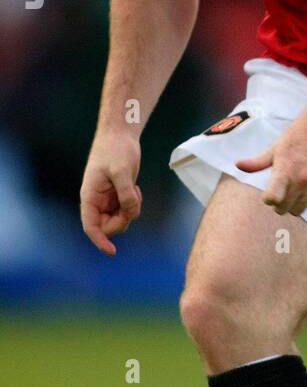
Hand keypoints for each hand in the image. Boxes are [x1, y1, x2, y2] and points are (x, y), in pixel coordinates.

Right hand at [80, 132, 142, 254]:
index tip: (112, 252)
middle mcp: (97, 200)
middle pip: (108, 226)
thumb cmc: (116, 149)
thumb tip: (130, 213)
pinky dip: (134, 204)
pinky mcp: (118, 194)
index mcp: (90, 196)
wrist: (120, 135)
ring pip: (120, 219)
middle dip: (123, 220)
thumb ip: (126, 194)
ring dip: (130, 210)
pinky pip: (127, 210)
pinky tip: (136, 187)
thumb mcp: (121, 171)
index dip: (99, 241)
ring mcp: (108, 199)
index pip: (91, 226)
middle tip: (133, 203)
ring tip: (134, 190)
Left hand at [235, 110, 306, 215]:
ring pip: (300, 210)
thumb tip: (238, 165)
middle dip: (279, 203)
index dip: (268, 198)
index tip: (269, 193)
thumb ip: (258, 161)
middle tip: (281, 192)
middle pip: (284, 209)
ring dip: (294, 204)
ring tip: (295, 190)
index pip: (272, 199)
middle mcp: (303, 179)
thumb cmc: (300, 133)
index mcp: (286, 169)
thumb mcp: (277, 146)